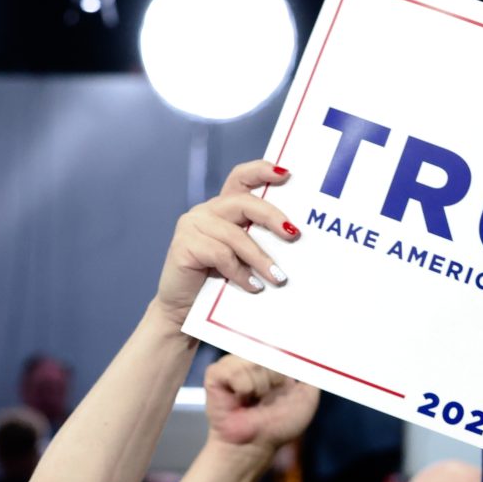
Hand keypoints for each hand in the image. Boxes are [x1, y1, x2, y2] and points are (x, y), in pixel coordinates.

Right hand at [151, 160, 300, 331]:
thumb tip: (298, 240)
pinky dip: (240, 272)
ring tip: (278, 279)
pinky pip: (220, 254)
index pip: (240, 178)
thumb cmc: (223, 284)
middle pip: (243, 203)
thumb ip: (263, 244)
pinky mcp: (184, 245)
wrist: (186, 311)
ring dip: (260, 259)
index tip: (286, 173)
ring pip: (235, 235)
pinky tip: (252, 287)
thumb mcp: (247, 259)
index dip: (260, 171)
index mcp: (225, 209)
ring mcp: (193, 226)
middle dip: (272, 217)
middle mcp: (207, 211)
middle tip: (294, 235)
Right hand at [204, 355, 318, 455]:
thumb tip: (316, 354)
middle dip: (275, 377)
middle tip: (267, 397)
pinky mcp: (216, 373)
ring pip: (253, 362)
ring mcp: (233, 365)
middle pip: (267, 351)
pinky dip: (243, 388)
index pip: (279, 343)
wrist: (256, 443)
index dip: (284, 348)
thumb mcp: (307, 398)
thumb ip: (312, 375)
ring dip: (260, 386)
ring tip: (254, 400)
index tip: (290, 355)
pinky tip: (240, 399)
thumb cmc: (279, 425)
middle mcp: (252, 360)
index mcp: (272, 363)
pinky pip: (234, 371)